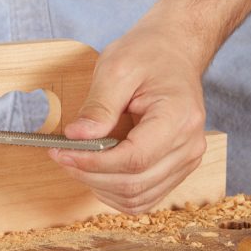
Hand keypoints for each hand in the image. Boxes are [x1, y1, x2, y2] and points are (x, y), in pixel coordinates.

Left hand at [49, 19, 207, 214]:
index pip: (134, 159)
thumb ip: (98, 106)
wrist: (174, 53)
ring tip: (76, 162)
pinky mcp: (177, 169)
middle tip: (61, 155)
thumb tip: (76, 137)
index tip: (62, 152)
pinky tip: (96, 172)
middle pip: (135, 184)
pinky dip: (115, 192)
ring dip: (100, 187)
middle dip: (90, 175)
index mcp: (179, 118)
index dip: (93, 163)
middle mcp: (189, 145)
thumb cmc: (148, 55)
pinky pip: (144, 197)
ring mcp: (186, 160)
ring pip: (138, 198)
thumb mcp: (116, 69)